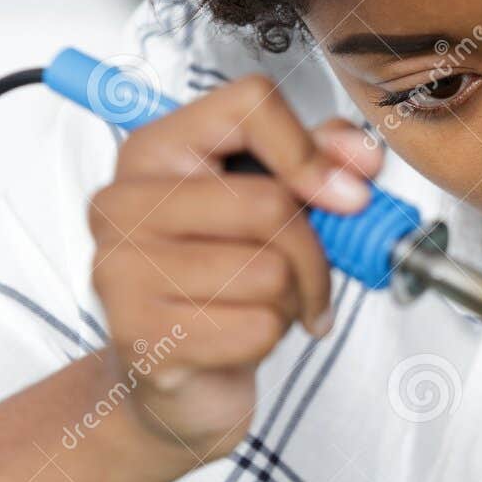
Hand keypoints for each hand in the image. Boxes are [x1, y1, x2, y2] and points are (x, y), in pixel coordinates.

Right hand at [87, 74, 381, 464]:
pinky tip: (244, 337)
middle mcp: (123, 201)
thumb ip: (316, 159)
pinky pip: (257, 328)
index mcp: (155, 149)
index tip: (349, 195)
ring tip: (265, 306)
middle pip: (270, 204)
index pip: (250, 104)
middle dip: (315, 253)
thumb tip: (361, 158)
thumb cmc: (226, 278)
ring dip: (292, 300)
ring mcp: (121, 270)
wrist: (177, 378)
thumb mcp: (273, 203)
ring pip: (270, 273)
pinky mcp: (140, 336)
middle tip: (309, 279)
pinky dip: (271, 338)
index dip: (314, 151)